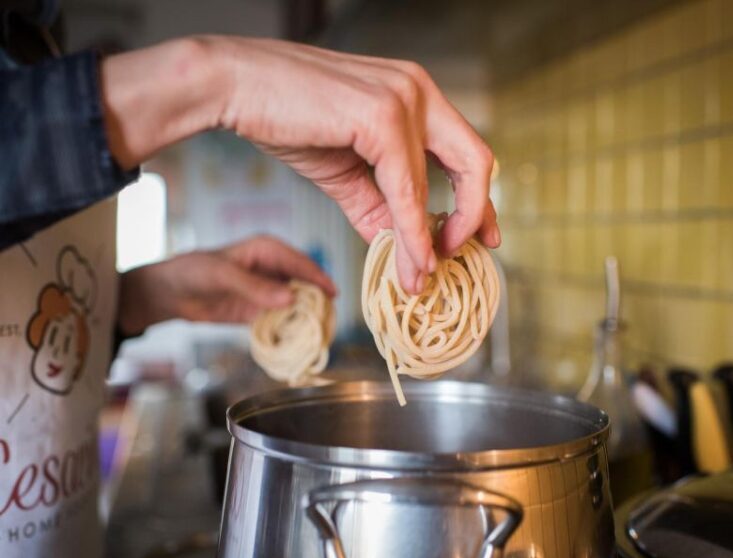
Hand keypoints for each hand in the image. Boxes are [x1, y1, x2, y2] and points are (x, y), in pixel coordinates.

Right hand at [100, 37, 499, 294]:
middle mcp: (419, 90)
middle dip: (476, 215)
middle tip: (464, 254)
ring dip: (435, 238)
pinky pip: (408, 188)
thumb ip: (380, 208)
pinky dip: (411, 230)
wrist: (232, 88)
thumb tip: (406, 252)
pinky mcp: (382, 116)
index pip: (466, 152)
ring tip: (423, 275)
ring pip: (446, 180)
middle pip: (477, 160)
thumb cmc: (283, 118)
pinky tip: (407, 259)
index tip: (480, 237)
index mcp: (415, 95)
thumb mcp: (345, 172)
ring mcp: (405, 98)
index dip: (476, 200)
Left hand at [116, 235, 334, 335]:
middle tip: (330, 317)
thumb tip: (290, 299)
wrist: (169, 293)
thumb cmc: (193, 272)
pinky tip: (300, 338)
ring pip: (297, 302)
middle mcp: (273, 269)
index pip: (300, 262)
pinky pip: (282, 318)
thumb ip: (255, 287)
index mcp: (267, 249)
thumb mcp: (223, 275)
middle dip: (317, 299)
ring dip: (307, 315)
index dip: (318, 277)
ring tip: (321, 331)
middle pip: (304, 283)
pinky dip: (292, 327)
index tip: (332, 294)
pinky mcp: (261, 310)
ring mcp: (268, 290)